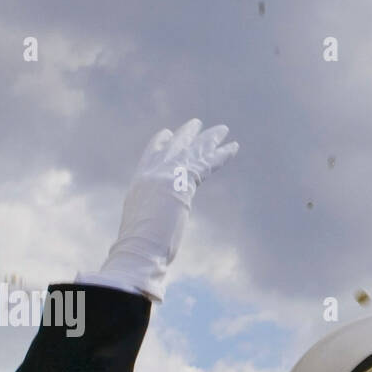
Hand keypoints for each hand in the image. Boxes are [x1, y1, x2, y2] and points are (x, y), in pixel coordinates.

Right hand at [81, 119, 238, 301]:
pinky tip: (234, 147)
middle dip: (187, 135)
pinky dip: (222, 155)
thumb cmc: (137, 247)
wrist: (138, 249)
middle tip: (197, 122)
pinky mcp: (182, 182)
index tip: (167, 133)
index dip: (160, 144)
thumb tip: (144, 231)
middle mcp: (150, 175)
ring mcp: (165, 176)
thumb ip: (146, 216)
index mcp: (139, 184)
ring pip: (192, 151)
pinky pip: (207, 164)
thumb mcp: (140, 225)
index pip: (151, 157)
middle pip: (173, 148)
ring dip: (209, 139)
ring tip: (223, 129)